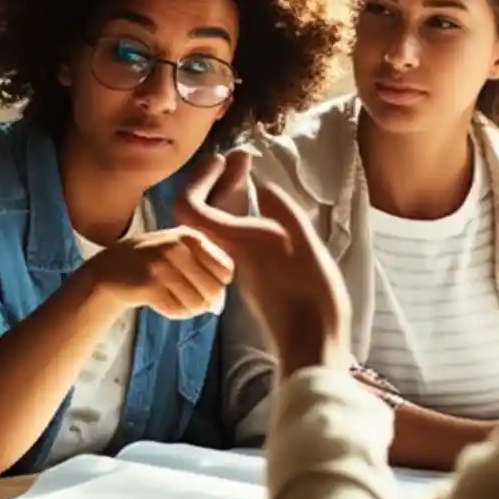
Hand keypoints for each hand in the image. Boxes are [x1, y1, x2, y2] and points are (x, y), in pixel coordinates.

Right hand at [82, 226, 233, 319]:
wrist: (109, 270)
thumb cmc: (151, 262)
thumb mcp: (178, 248)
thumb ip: (203, 261)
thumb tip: (221, 296)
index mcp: (190, 236)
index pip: (225, 270)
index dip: (218, 284)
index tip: (202, 284)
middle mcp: (177, 247)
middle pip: (213, 290)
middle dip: (204, 301)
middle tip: (188, 298)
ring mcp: (161, 265)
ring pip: (196, 304)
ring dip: (187, 309)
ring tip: (173, 299)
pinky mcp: (148, 285)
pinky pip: (177, 310)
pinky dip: (173, 313)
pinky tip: (161, 303)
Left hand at [175, 150, 349, 374]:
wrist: (311, 341)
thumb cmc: (309, 290)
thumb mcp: (302, 241)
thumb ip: (282, 211)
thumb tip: (264, 188)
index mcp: (231, 242)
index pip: (188, 207)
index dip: (199, 179)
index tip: (223, 159)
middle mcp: (226, 253)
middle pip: (203, 212)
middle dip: (218, 180)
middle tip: (241, 158)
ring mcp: (238, 265)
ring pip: (219, 223)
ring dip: (230, 194)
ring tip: (250, 172)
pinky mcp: (251, 275)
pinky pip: (233, 236)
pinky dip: (242, 213)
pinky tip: (262, 206)